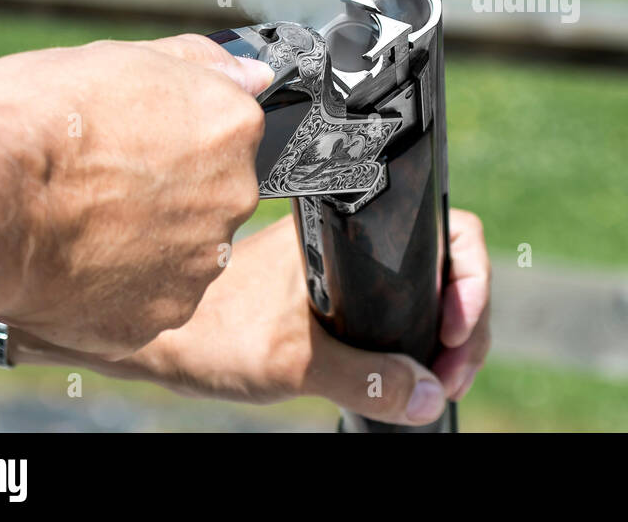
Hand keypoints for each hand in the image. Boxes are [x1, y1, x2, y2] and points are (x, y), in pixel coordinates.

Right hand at [0, 34, 272, 357]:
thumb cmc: (39, 118)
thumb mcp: (120, 56)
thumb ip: (197, 64)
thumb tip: (250, 74)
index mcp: (232, 127)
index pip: (227, 132)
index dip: (174, 135)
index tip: (132, 140)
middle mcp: (234, 197)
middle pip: (211, 195)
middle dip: (166, 192)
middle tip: (102, 185)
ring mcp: (199, 263)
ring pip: (180, 251)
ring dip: (144, 243)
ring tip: (81, 226)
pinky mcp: (158, 316)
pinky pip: (142, 301)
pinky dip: (113, 290)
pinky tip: (72, 266)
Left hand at [18, 209, 492, 426]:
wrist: (157, 338)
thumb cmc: (209, 331)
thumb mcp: (293, 362)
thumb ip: (366, 376)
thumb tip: (428, 395)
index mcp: (355, 234)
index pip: (450, 232)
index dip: (470, 280)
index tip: (454, 330)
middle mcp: (360, 244)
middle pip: (450, 266)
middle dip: (466, 322)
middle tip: (452, 373)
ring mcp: (353, 271)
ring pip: (428, 291)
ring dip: (444, 338)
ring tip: (436, 383)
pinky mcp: (339, 297)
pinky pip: (402, 311)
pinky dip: (417, 344)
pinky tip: (409, 377)